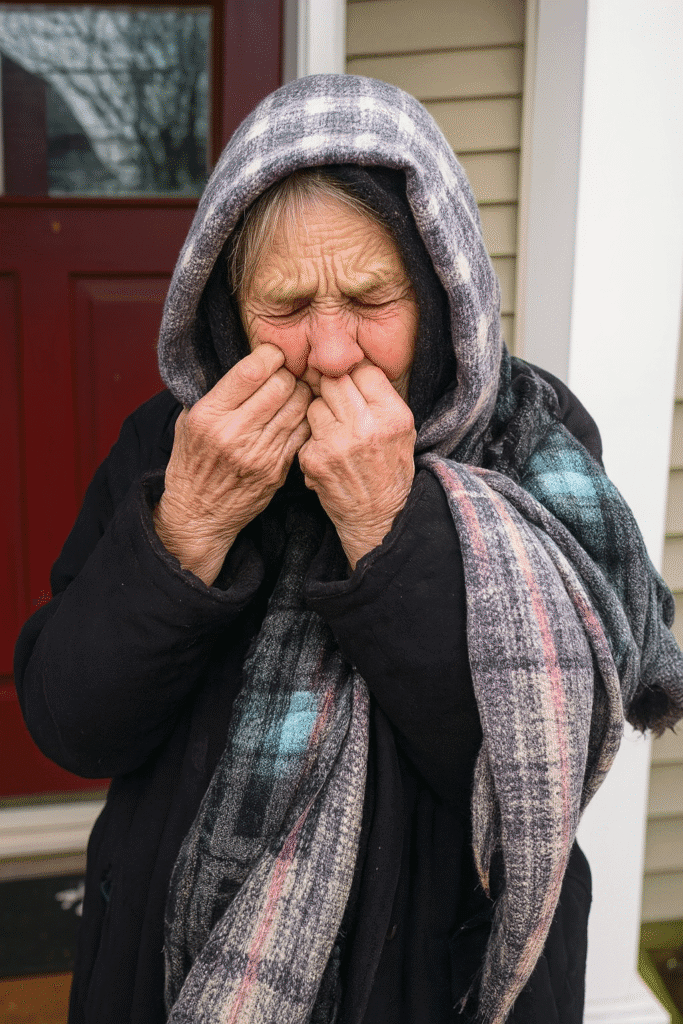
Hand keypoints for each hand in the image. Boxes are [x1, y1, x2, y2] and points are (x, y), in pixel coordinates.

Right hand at [154, 344, 310, 583]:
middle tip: (284, 375)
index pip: (251, 371)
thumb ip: (215, 394)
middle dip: (287, 374)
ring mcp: (259, 454)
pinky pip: (303, 432)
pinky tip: (296, 416)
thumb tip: (249, 364)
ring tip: (293, 392)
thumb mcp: (189, 422)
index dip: (269, 355)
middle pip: (281, 385)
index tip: (272, 355)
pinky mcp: (277, 470)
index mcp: (209, 416)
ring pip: (299, 406)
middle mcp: (234, 434)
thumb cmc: (192, 462)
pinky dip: (304, 418)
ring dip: (300, 394)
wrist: (198, 514)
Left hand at [298, 362, 415, 568]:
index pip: (363, 370)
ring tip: (334, 431)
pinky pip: (305, 431)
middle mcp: (366, 427)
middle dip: (331, 387)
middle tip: (336, 401)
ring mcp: (337, 444)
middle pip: (334, 380)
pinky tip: (327, 453)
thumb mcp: (401, 431)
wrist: (379, 517)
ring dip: (320, 413)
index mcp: (392, 416)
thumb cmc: (390, 469)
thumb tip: (352, 364)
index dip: (353, 373)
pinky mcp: (314, 459)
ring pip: (314, 404)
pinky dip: (312, 439)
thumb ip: (381, 399)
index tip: (351, 382)